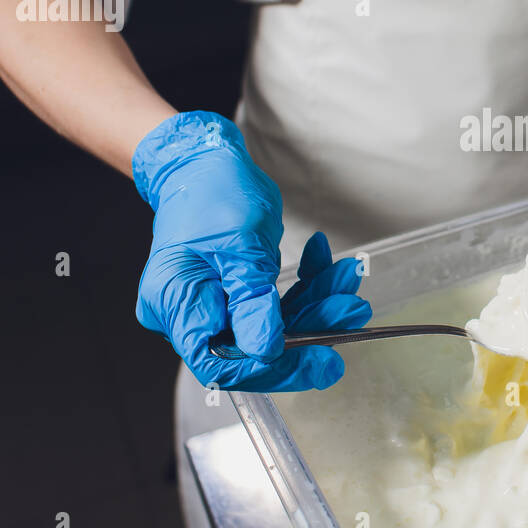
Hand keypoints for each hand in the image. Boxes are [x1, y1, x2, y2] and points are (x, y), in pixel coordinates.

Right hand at [132, 111, 369, 390]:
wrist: (203, 159)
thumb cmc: (213, 188)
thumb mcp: (242, 243)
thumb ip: (253, 300)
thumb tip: (266, 351)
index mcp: (177, 302)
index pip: (223, 361)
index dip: (275, 367)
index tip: (322, 361)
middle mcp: (188, 311)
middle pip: (251, 345)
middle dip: (309, 327)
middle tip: (350, 311)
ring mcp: (211, 303)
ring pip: (270, 324)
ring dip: (315, 303)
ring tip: (346, 278)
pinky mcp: (231, 293)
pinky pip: (272, 303)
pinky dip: (304, 286)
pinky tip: (322, 262)